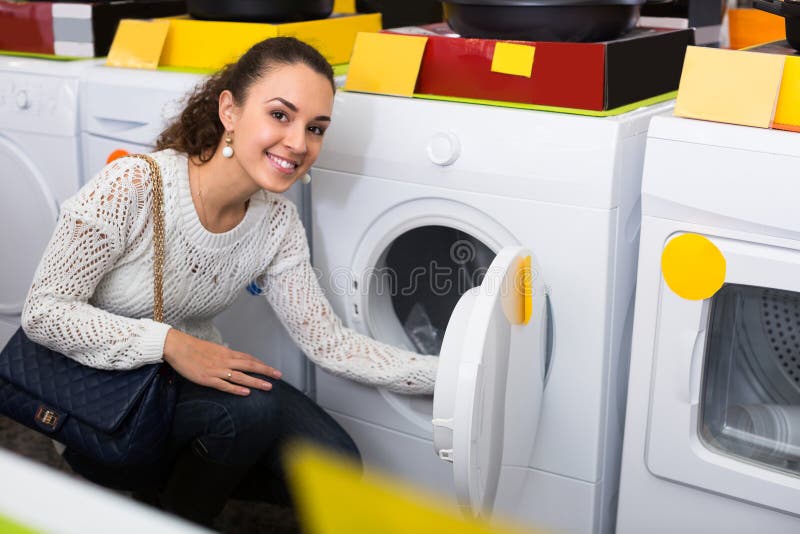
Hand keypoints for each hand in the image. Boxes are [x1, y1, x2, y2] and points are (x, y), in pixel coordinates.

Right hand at [163, 328, 281, 395]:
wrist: (177, 346)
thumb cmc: (192, 348)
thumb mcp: (212, 349)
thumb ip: (223, 355)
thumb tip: (231, 359)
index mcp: (226, 353)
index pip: (248, 358)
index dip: (261, 364)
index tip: (271, 369)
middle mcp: (225, 360)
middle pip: (250, 365)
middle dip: (265, 371)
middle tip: (278, 376)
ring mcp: (217, 370)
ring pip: (241, 376)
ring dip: (256, 382)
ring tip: (268, 387)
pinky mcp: (207, 378)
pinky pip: (225, 385)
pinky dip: (236, 389)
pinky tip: (246, 393)